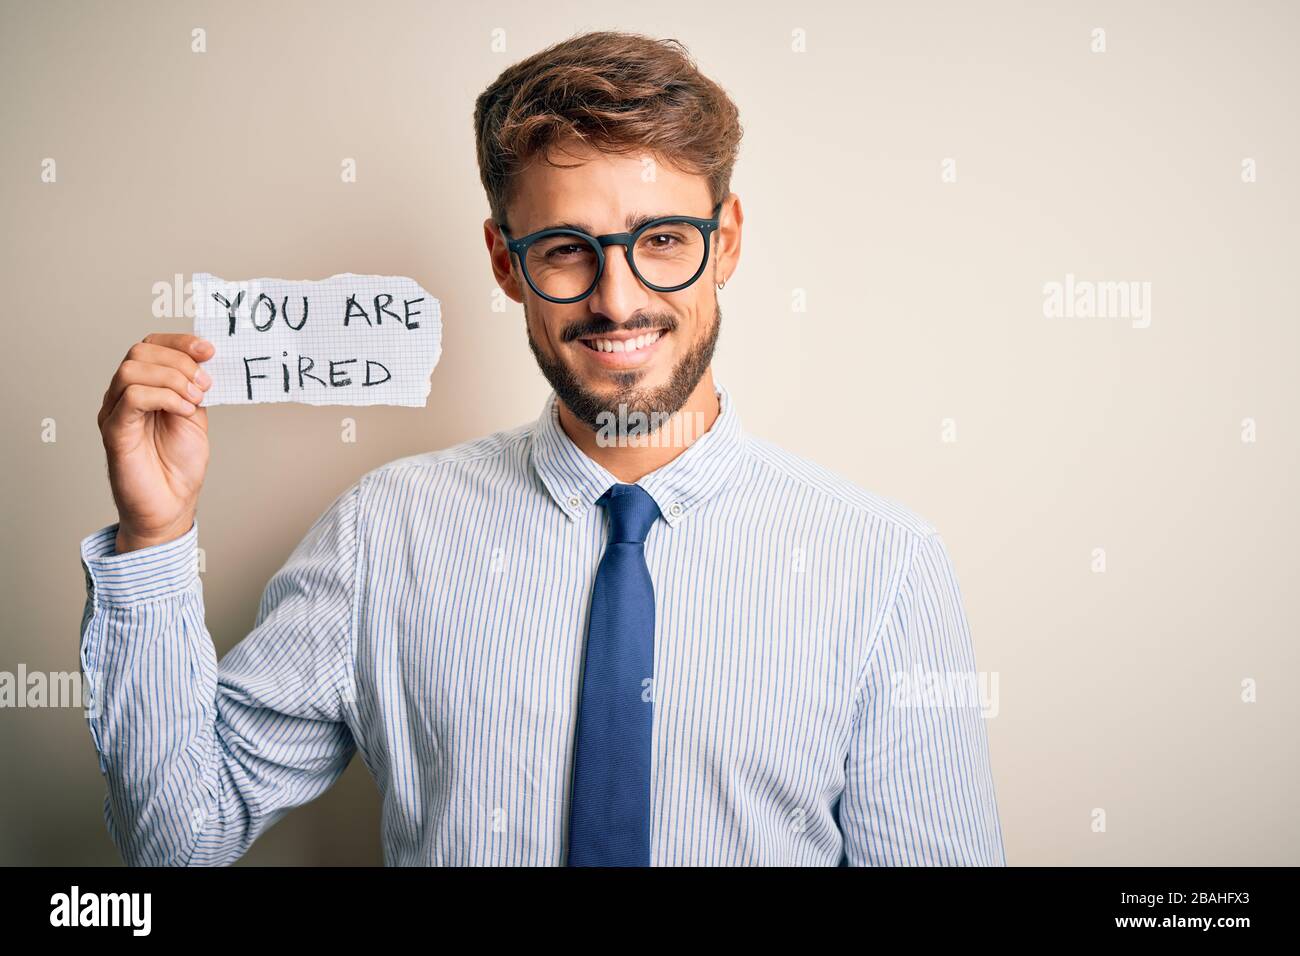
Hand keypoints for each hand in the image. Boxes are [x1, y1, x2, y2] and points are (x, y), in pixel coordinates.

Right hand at [97, 333, 214, 552]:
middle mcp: (123, 396)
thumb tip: (205, 361)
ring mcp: (115, 412)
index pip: (151, 346)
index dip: (180, 341)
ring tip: (195, 400)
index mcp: (144, 388)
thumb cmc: (178, 466)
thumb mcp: (195, 416)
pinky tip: (184, 411)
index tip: (209, 349)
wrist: (170, 506)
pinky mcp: (115, 431)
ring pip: (132, 370)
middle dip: (179, 360)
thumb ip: (194, 388)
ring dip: (173, 379)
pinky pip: (132, 397)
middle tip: (204, 384)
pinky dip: (164, 397)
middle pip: (140, 352)